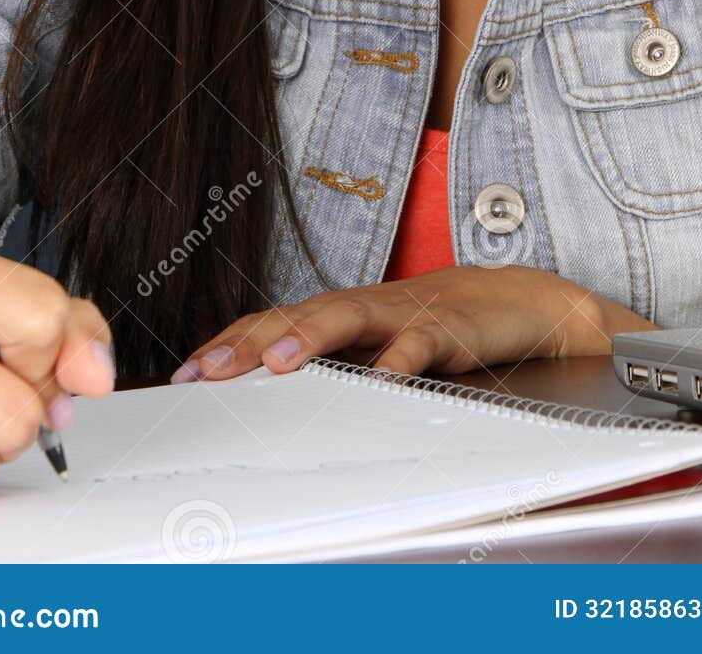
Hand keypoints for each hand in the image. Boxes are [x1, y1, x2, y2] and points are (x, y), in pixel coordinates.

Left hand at [169, 264, 652, 383]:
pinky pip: (419, 343)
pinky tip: (381, 380)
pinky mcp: (447, 328)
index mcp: (340, 315)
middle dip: (246, 342)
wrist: (517, 302)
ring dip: (307, 336)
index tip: (183, 377)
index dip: (226, 346)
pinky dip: (398, 360)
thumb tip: (268, 401)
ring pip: (347, 317)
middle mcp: (363, 307)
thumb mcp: (376, 350)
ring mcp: (403, 313)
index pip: (270, 323)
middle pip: (293, 315)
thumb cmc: (437, 327)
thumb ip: (330, 371)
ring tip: (274, 360)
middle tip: (205, 372)